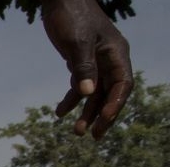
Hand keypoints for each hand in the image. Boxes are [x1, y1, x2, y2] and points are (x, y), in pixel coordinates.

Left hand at [42, 0, 132, 137]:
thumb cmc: (71, 16)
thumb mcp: (76, 42)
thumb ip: (83, 67)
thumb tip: (87, 93)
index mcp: (116, 53)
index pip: (122, 84)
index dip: (115, 104)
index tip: (103, 121)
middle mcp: (109, 59)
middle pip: (111, 93)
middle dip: (103, 115)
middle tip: (93, 136)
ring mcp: (95, 61)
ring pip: (95, 92)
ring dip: (86, 112)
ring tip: (76, 132)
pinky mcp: (80, 61)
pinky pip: (80, 84)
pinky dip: (72, 99)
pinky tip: (59, 113)